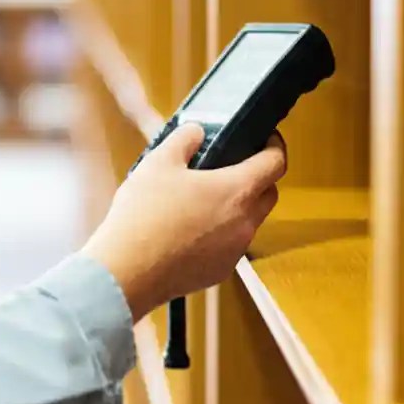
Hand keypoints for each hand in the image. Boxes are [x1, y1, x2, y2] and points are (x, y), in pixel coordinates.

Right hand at [82, 124, 286, 320]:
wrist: (127, 272)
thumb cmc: (144, 215)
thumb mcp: (158, 163)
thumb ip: (183, 139)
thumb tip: (196, 132)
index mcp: (237, 190)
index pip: (276, 163)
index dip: (275, 146)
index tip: (265, 140)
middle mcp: (245, 223)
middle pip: (269, 194)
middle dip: (259, 178)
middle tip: (233, 167)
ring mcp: (234, 251)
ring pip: (250, 222)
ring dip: (237, 208)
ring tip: (203, 200)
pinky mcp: (220, 272)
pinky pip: (230, 246)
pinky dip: (220, 234)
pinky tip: (190, 230)